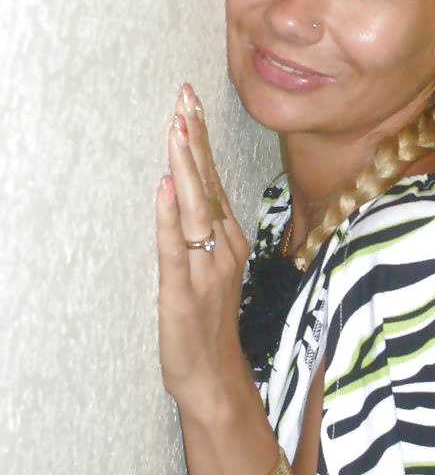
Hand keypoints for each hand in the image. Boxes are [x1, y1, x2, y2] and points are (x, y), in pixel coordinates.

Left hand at [156, 83, 249, 406]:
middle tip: (185, 98)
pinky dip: (169, 218)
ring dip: (186, 168)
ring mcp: (206, 268)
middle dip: (195, 139)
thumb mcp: (214, 268)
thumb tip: (187, 188)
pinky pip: (176, 249)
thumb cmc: (209, 322)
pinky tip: (164, 190)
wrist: (214, 376)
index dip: (202, 140)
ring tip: (178, 129)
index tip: (192, 103)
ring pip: (196, 209)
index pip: (214, 179)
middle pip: (208, 184)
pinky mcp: (183, 291)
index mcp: (230, 238)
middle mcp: (224, 247)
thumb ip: (208, 230)